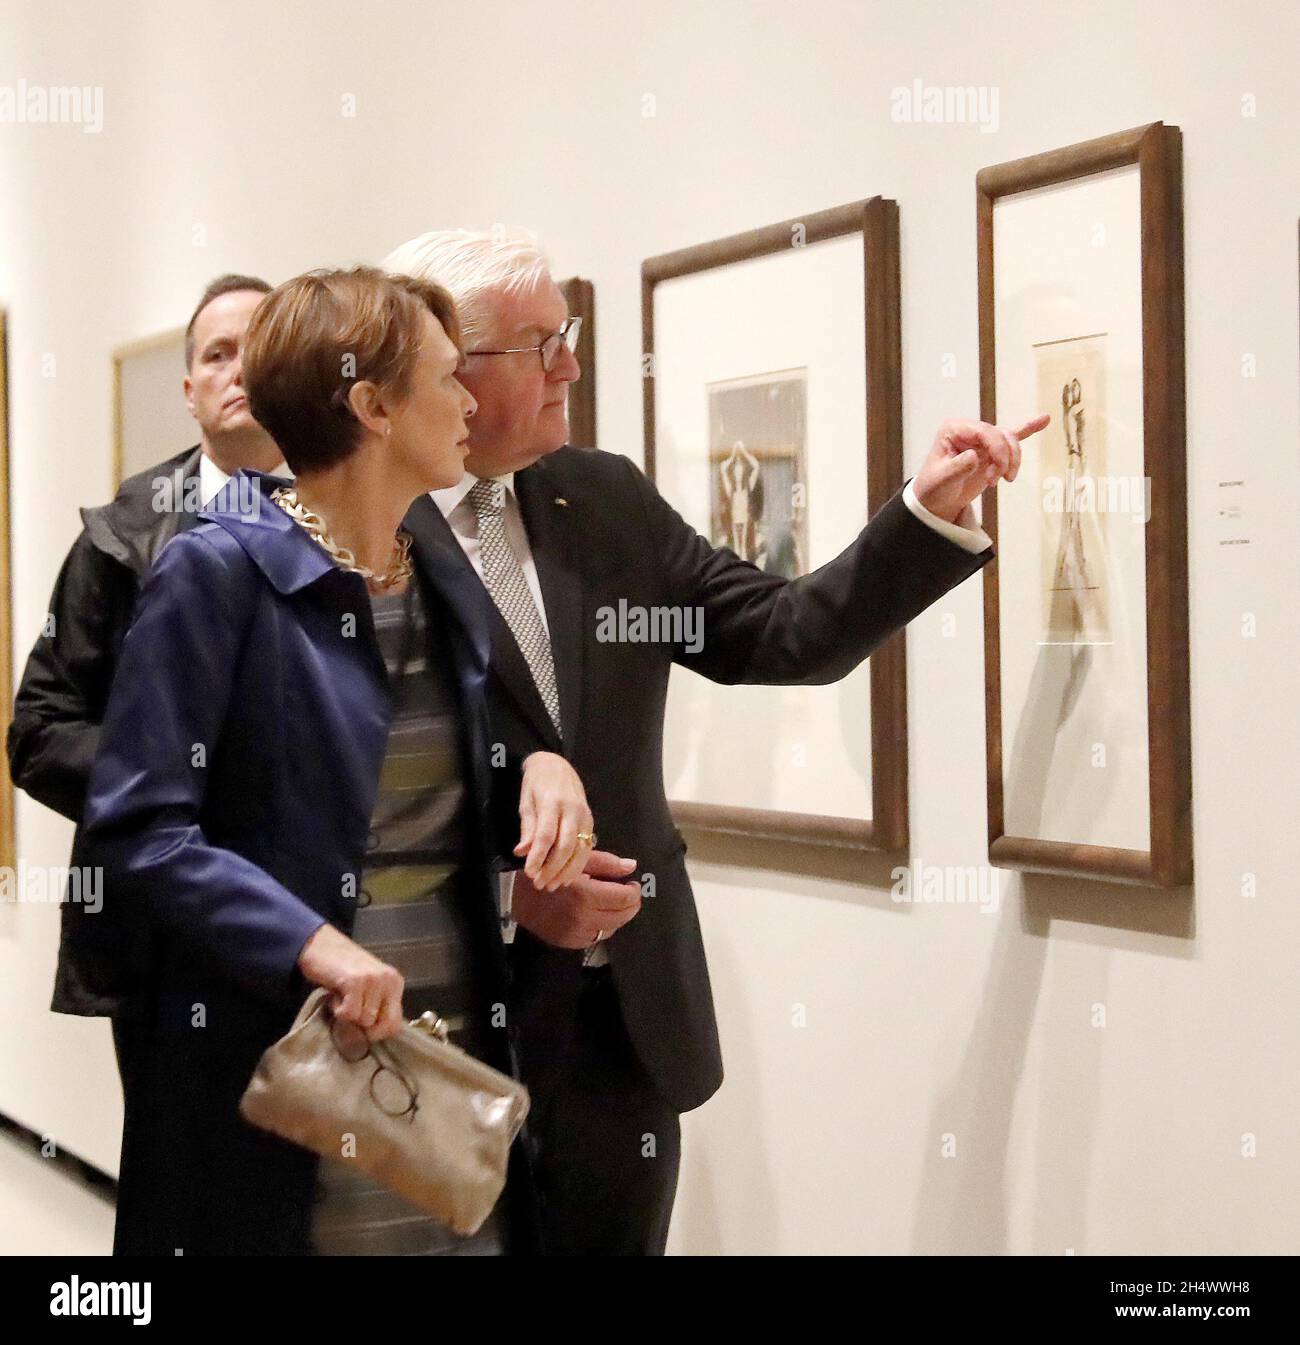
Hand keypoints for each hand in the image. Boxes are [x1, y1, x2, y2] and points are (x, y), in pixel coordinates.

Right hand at [297, 922, 404, 1041]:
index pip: (395, 1023)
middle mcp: (389, 980)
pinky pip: (349, 1013)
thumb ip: (377, 1004)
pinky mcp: (355, 981)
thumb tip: (375, 1036)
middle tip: (350, 1010)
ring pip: (364, 1021)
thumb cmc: (342, 968)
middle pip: (383, 1025)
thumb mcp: (369, 985)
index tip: (361, 1025)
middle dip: (364, 1027)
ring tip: (342, 996)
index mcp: (395, 982)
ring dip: (348, 1015)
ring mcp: (373, 980)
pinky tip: (336, 995)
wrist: (321, 944)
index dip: (377, 1032)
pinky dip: (338, 1010)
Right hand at [511, 848, 641, 949]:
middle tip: (626, 893)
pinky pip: (595, 937)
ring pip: (611, 929)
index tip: (632, 884)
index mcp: (586, 895)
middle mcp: (584, 918)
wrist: (516, 894)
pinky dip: (600, 926)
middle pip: (623, 916)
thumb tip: (632, 866)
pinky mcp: (570, 943)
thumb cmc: (548, 871)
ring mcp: (577, 934)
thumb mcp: (577, 861)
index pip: (625, 899)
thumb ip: (607, 864)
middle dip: (630, 905)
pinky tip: (593, 914)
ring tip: (608, 903)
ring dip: (616, 916)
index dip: (633, 891)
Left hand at [514, 751, 594, 891]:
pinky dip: (578, 865)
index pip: (546, 835)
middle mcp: (572, 809)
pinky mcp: (591, 821)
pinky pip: (587, 847)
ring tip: (552, 885)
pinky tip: (567, 877)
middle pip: (565, 845)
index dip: (538, 856)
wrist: (557, 765)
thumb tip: (522, 852)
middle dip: (553, 868)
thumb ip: (527, 828)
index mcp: (552, 802)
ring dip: (566, 871)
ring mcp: (585, 816)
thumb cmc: (536, 783)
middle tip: (540, 884)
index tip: (530, 873)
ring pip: (580, 849)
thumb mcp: (526, 802)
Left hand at [912, 414, 1050, 523]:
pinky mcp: (992, 451)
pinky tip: (1044, 419)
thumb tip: (974, 455)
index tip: (998, 470)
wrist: (937, 501)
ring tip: (1003, 480)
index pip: (984, 430)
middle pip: (1001, 435)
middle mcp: (969, 430)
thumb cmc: (934, 488)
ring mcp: (982, 440)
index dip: (997, 448)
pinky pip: (1013, 437)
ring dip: (1012, 460)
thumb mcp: (941, 480)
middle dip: (1005, 458)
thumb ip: (957, 467)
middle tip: (998, 480)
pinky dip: (1028, 429)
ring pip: (1010, 441)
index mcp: (953, 429)